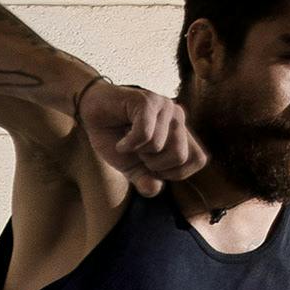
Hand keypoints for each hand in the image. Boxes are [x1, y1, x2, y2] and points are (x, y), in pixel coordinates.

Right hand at [79, 80, 206, 197]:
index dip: (176, 172)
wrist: (91, 114)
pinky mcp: (146, 100)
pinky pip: (144, 134)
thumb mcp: (131, 167)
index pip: (197, 159)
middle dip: (155, 164)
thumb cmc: (115, 137)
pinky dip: (128, 144)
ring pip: (160, 146)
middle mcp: (177, 117)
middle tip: (139, 155)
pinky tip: (120, 142)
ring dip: (138, 152)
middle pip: (180, 156)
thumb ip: (146, 180)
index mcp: (181, 132)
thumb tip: (155, 189)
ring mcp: (163, 106)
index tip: (153, 167)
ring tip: (128, 143)